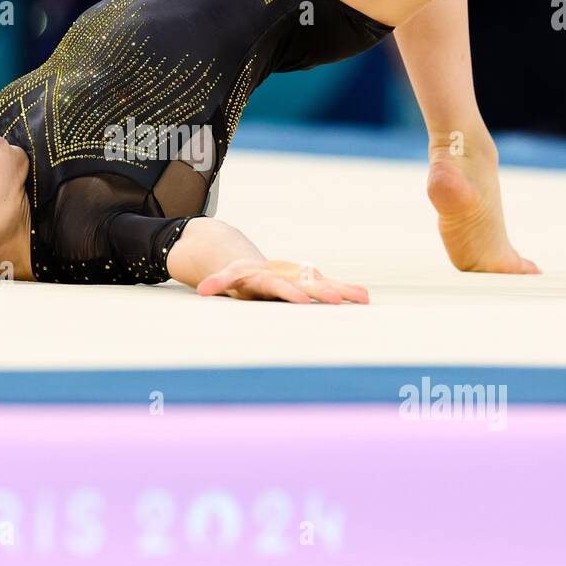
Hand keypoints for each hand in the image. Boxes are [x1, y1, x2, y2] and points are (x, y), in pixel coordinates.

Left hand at [196, 259, 368, 304]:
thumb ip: (218, 282)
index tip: (303, 301)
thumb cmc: (241, 276)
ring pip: (323, 282)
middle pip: (305, 283)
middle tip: (337, 301)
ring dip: (341, 290)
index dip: (290, 292)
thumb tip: (201, 290)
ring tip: (362, 298)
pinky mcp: (310, 280)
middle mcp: (288, 275)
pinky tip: (365, 297)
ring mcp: (301, 276)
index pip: (278, 285)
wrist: (253, 264)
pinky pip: (330, 285)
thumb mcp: (228, 277)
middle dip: (320, 291)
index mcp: (267, 276)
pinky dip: (346, 290)